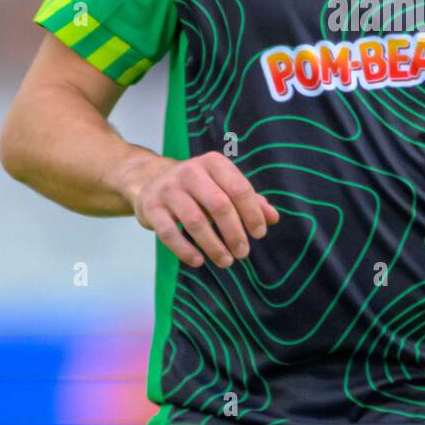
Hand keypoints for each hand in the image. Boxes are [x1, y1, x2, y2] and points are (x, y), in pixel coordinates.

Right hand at [115, 150, 279, 268]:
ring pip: (195, 221)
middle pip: (219, 205)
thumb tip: (273, 218)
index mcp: (213, 163)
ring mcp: (168, 188)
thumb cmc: (198, 188)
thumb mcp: (224, 187)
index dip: (252, 213)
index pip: (239, 188)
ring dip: (213, 245)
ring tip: (226, 261)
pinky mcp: (150, 207)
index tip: (259, 233)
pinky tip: (198, 261)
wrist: (151, 181)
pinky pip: (168, 232)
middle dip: (234, 233)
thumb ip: (250, 201)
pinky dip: (185, 250)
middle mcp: (190, 171)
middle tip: (243, 253)